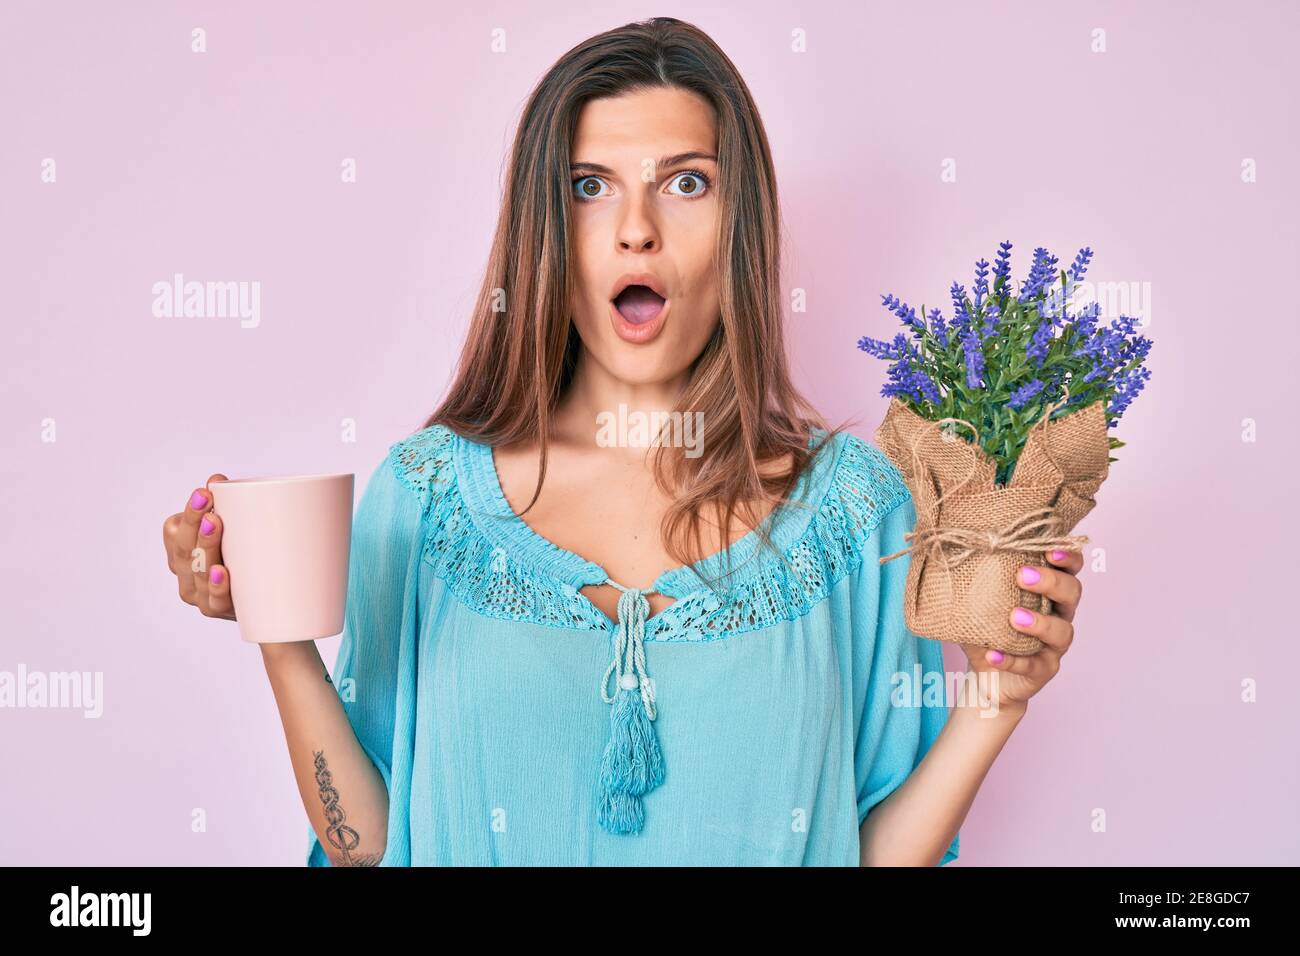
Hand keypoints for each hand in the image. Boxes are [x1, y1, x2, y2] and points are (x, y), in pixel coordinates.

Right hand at [162, 475, 236, 619]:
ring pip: (197, 571)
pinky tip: (220, 572)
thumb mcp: (239, 531)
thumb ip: (229, 507)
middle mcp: (186, 571)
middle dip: (195, 524)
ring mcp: (199, 594)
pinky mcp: (218, 611)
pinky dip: (216, 586)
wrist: (270, 604)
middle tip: (212, 506)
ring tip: (215, 525)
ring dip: (205, 547)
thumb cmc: (248, 559)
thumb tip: (217, 479)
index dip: (189, 512)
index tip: (206, 492)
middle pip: (184, 548)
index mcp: (183, 548)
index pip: (175, 529)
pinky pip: (215, 600)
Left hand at [957, 548, 1082, 712]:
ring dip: (1040, 622)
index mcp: (1048, 591)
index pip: (1069, 568)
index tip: (1050, 550)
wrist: (985, 672)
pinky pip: (1034, 666)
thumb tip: (947, 548)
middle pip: (1072, 593)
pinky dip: (1014, 660)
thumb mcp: (978, 599)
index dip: (1068, 558)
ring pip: (1062, 631)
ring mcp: (1054, 645)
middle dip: (1051, 582)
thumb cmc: (986, 628)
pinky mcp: (1044, 670)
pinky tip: (993, 655)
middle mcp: (1059, 614)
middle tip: (1022, 576)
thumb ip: (975, 577)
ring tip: (1014, 617)